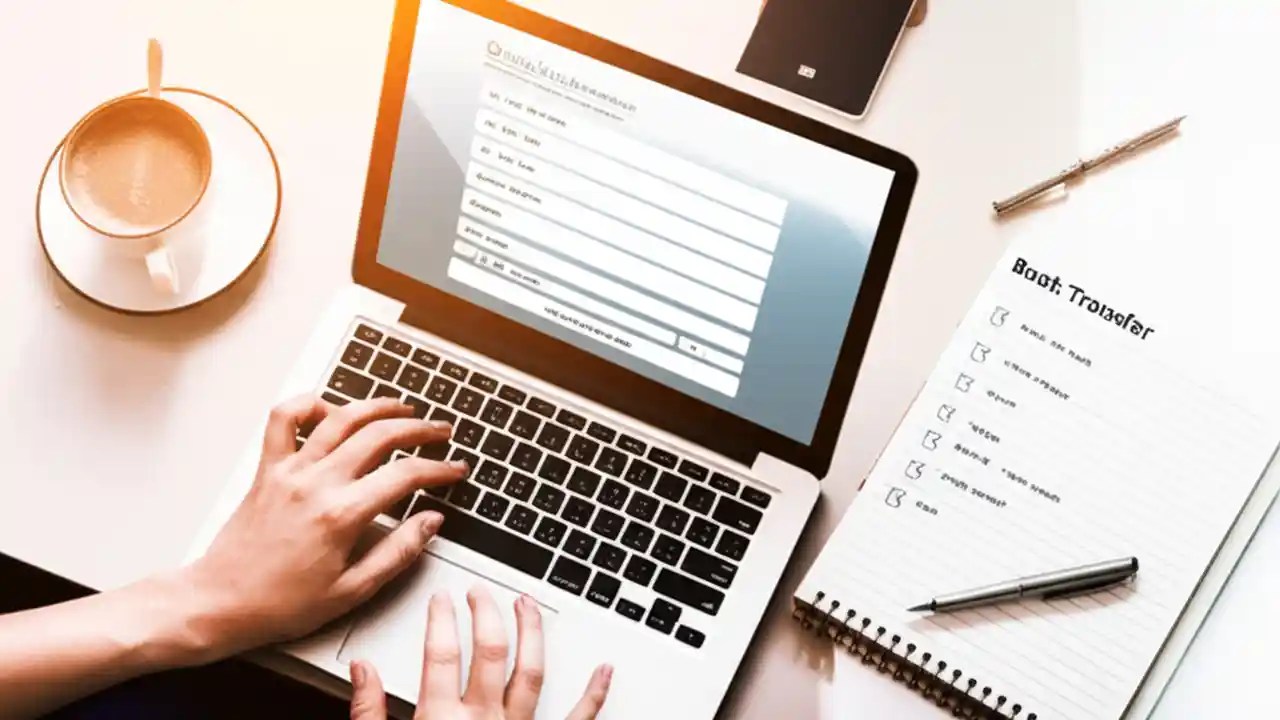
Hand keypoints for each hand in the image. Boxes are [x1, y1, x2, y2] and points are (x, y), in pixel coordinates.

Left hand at [179, 395, 466, 660]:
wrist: (221, 603)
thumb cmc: (280, 603)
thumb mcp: (352, 591)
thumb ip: (398, 552)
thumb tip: (430, 522)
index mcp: (341, 516)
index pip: (405, 476)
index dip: (439, 469)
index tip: (454, 469)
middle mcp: (316, 484)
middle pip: (379, 436)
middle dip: (418, 429)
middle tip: (439, 432)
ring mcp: (289, 471)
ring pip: (339, 417)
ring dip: (376, 406)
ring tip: (400, 407)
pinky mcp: (268, 469)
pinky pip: (284, 419)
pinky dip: (309, 404)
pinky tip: (330, 409)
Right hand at [348, 586, 611, 719]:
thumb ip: (369, 714)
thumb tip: (363, 671)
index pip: (441, 655)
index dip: (441, 620)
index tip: (442, 599)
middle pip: (490, 652)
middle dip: (486, 614)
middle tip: (480, 592)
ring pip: (532, 674)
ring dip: (532, 634)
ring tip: (527, 606)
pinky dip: (594, 695)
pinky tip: (605, 671)